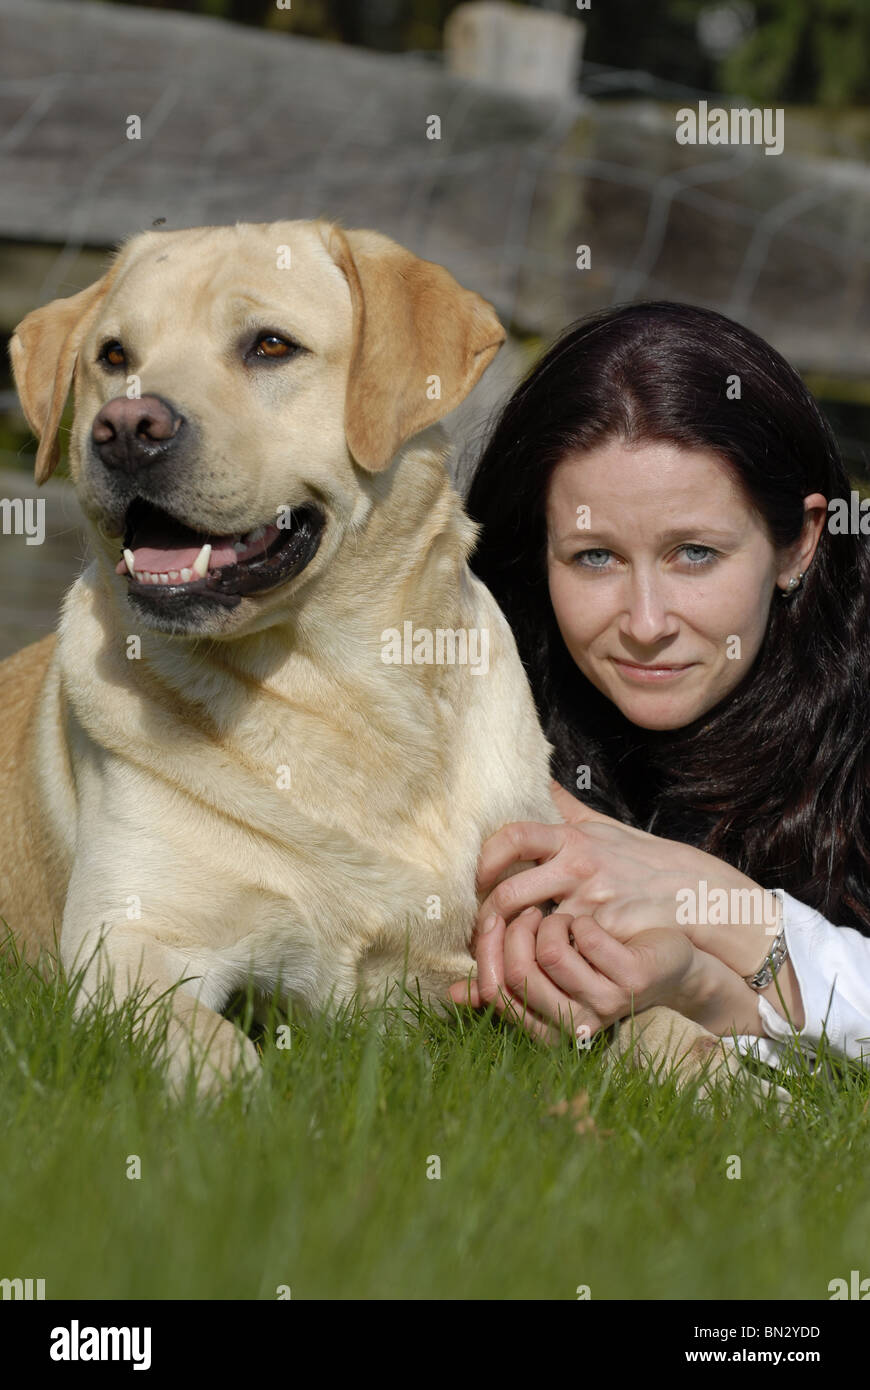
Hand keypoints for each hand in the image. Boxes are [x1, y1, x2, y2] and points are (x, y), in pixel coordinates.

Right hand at [447, 907, 698, 1042]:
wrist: (669, 962)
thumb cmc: (601, 966)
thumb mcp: (553, 977)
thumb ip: (506, 982)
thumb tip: (454, 994)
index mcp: (549, 1027)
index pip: (496, 994)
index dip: (487, 951)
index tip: (494, 920)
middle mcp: (575, 1024)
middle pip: (517, 973)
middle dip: (515, 930)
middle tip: (530, 910)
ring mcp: (606, 1004)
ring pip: (550, 954)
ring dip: (550, 923)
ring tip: (560, 914)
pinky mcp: (632, 979)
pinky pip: (587, 939)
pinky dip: (581, 921)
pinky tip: (589, 921)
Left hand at [474, 779, 778, 951]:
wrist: (697, 894)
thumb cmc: (644, 861)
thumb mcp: (605, 826)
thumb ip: (565, 807)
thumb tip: (538, 778)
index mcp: (574, 839)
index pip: (513, 836)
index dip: (484, 858)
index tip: (474, 877)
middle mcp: (579, 869)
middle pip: (510, 893)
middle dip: (485, 915)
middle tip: (475, 928)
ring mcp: (592, 906)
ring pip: (530, 930)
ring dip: (509, 943)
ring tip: (497, 951)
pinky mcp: (606, 937)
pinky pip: (561, 952)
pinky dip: (543, 960)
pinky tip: (535, 966)